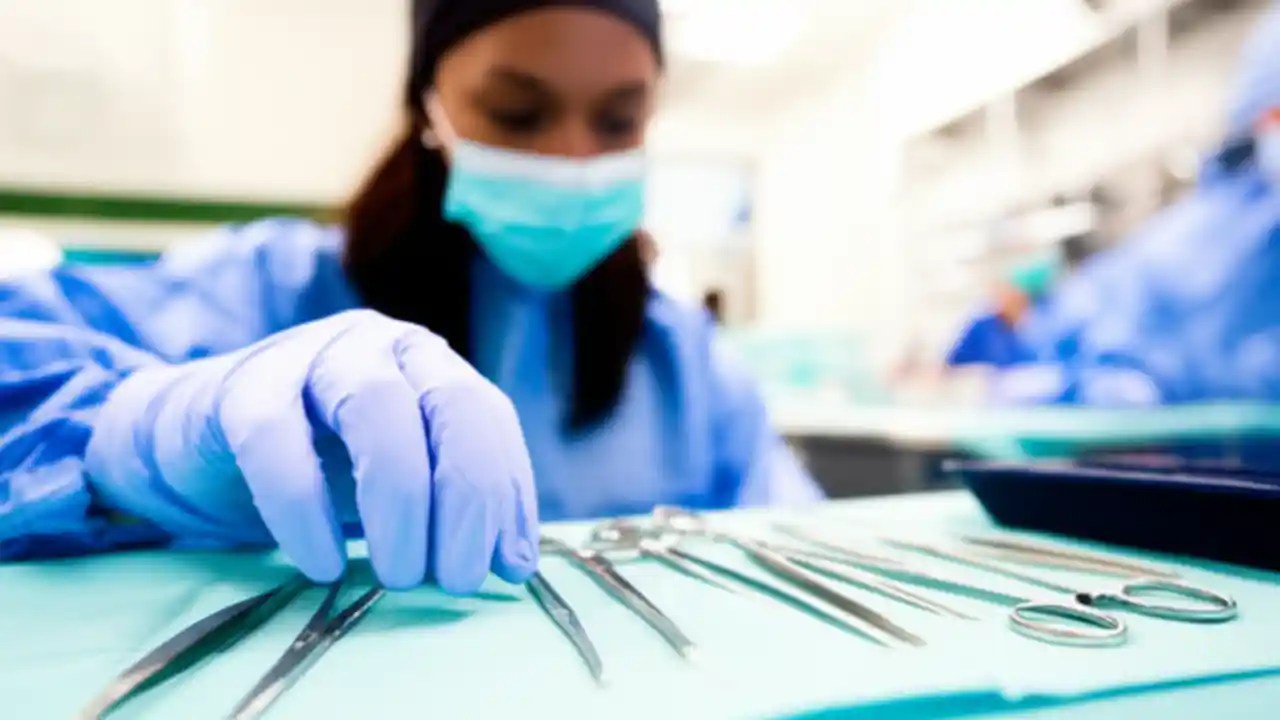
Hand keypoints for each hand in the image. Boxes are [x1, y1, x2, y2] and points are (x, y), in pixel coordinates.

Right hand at [88, 310, 538, 591]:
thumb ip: (453, 509)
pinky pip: (279, 441)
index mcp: (429, 366)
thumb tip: (513, 564)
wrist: (195, 444)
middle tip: (456, 579)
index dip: (507, 490)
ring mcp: (313, 357)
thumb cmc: (315, 465)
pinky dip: (306, 509)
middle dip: (468, 496)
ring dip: (401, 501)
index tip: (506, 568)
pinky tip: (323, 565)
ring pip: (377, 411)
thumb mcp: (396, 484)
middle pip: (451, 405)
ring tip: (400, 577)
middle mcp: (382, 347)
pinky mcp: (243, 387)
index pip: (487, 414)